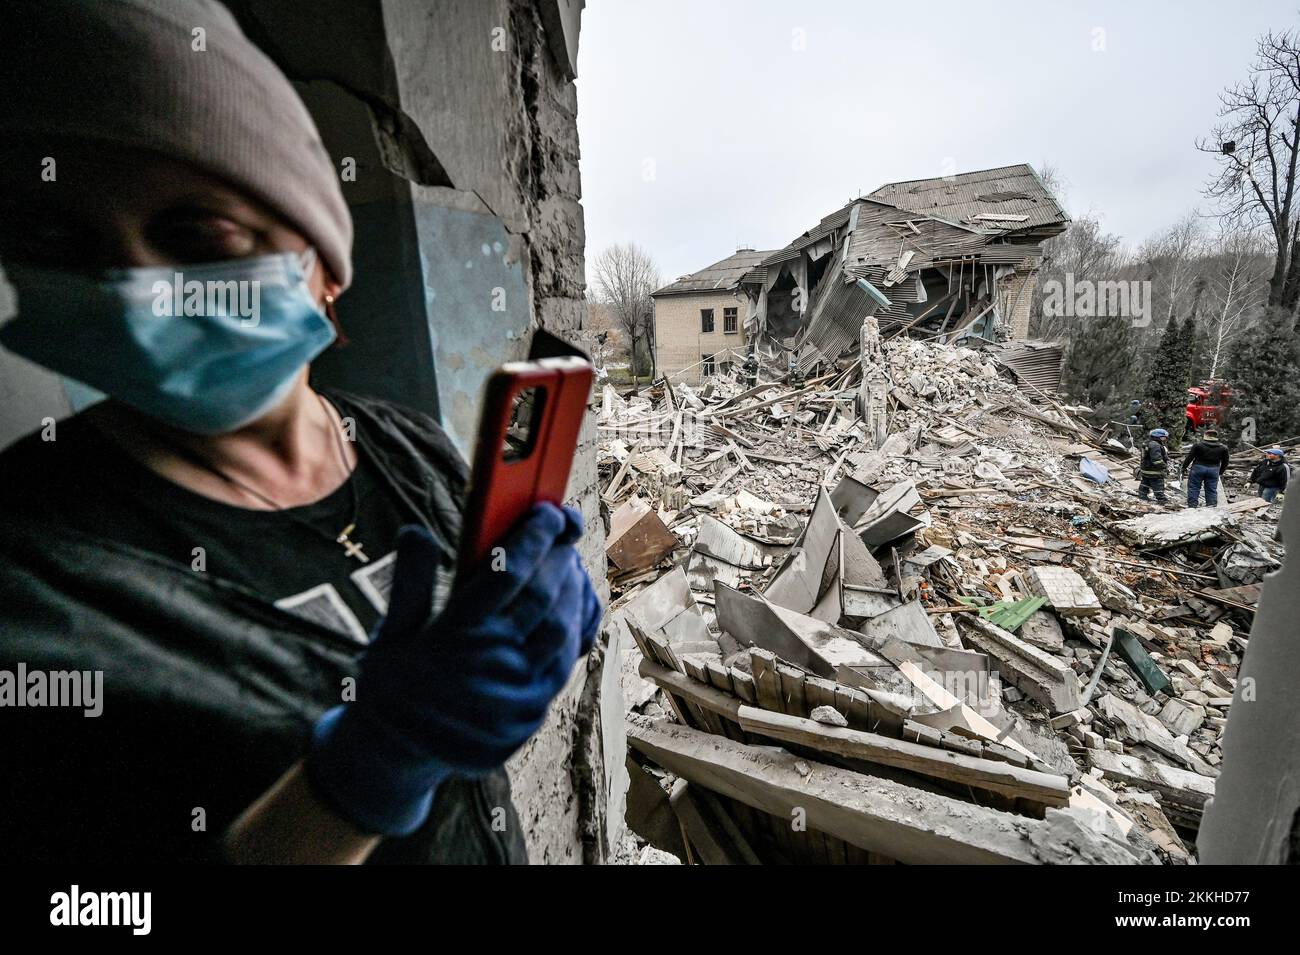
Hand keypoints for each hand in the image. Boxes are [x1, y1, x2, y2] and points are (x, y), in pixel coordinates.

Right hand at [307, 503, 601, 835]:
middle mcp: (485, 667)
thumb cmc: (391, 682)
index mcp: (449, 637)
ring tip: (568, 564)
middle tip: (564, 529)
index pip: (504, 573)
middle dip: (559, 557)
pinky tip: (570, 607)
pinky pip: (564, 665)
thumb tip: (415, 529)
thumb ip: (410, 582)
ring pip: (561, 632)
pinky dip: (573, 630)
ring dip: (571, 592)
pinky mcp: (528, 718)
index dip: (533, 536)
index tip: (547, 511)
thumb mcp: (390, 633)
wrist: (396, 755)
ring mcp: (512, 697)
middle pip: (542, 598)